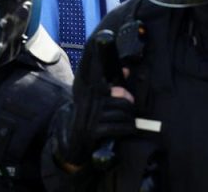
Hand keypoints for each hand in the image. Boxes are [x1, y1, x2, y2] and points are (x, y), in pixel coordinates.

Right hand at [53, 47, 136, 168]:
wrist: (74, 137)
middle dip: (130, 108)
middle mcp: (90, 102)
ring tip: (132, 120)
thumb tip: (127, 70)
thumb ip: (112, 82)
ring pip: (121, 115)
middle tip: (132, 111)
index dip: (124, 94)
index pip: (112, 88)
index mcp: (91, 91)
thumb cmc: (89, 114)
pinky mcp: (94, 131)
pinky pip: (117, 128)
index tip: (130, 99)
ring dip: (130, 119)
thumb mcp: (96, 96)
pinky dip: (127, 128)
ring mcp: (92, 117)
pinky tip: (130, 128)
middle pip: (122, 102)